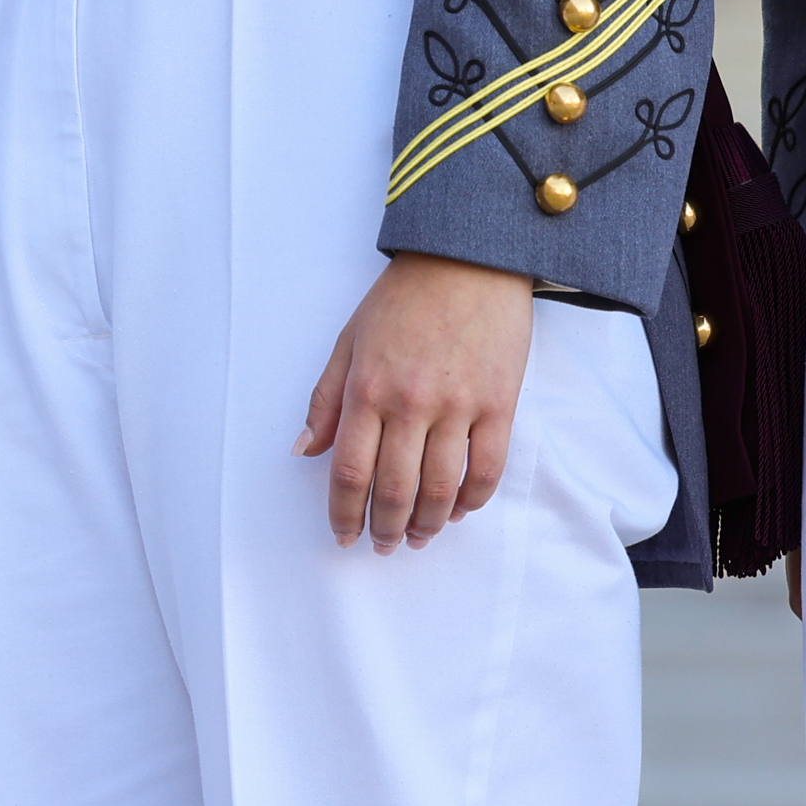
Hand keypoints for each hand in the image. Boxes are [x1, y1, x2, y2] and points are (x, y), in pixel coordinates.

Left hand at [299, 251, 533, 552]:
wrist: (468, 259)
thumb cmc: (404, 297)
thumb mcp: (350, 339)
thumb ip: (326, 398)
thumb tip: (305, 450)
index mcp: (366, 388)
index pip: (349, 472)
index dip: (344, 514)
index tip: (343, 535)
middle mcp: (409, 403)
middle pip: (394, 489)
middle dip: (384, 529)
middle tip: (382, 545)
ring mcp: (458, 406)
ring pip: (441, 490)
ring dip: (428, 524)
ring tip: (419, 536)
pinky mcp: (499, 405)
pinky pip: (487, 470)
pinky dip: (472, 500)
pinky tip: (460, 510)